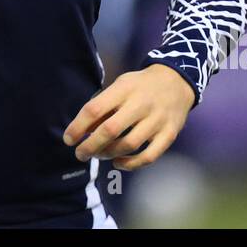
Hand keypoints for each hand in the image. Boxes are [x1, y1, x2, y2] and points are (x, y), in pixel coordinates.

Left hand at [62, 64, 195, 171]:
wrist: (177, 82)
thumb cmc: (140, 86)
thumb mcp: (121, 85)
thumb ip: (103, 105)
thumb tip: (81, 131)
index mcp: (125, 88)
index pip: (95, 108)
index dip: (78, 126)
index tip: (68, 139)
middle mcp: (141, 104)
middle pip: (110, 130)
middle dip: (90, 146)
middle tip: (80, 154)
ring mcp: (157, 120)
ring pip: (128, 145)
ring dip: (108, 154)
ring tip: (99, 155)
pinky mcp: (169, 134)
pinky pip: (148, 156)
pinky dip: (130, 164)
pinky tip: (118, 162)